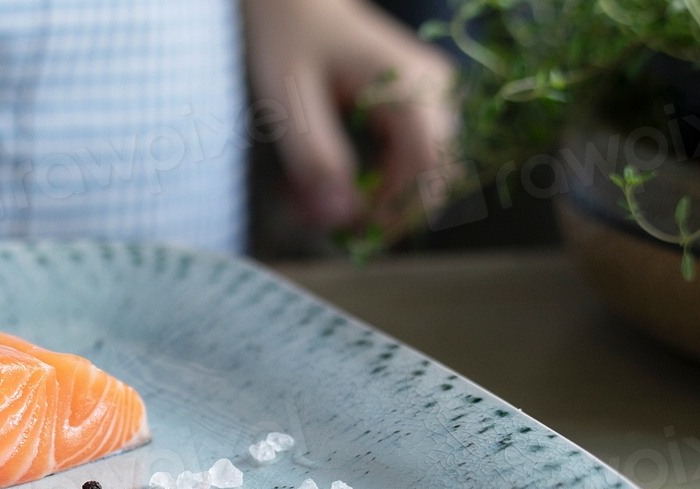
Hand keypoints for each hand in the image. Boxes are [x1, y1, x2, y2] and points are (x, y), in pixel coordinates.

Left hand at [243, 0, 456, 229]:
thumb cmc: (288, 39)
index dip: (393, 210)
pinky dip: (373, 186)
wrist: (294, 2)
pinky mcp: (418, 109)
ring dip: (376, 204)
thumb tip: (339, 218)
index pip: (428, 167)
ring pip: (423, 177)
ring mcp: (433, 99)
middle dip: (383, 214)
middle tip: (326, 227)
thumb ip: (314, 158)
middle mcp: (436, 91)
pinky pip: (410, 164)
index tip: (344, 229)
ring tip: (316, 202)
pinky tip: (328, 184)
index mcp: (413, 84)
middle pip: (434, 178)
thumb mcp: (288, 99)